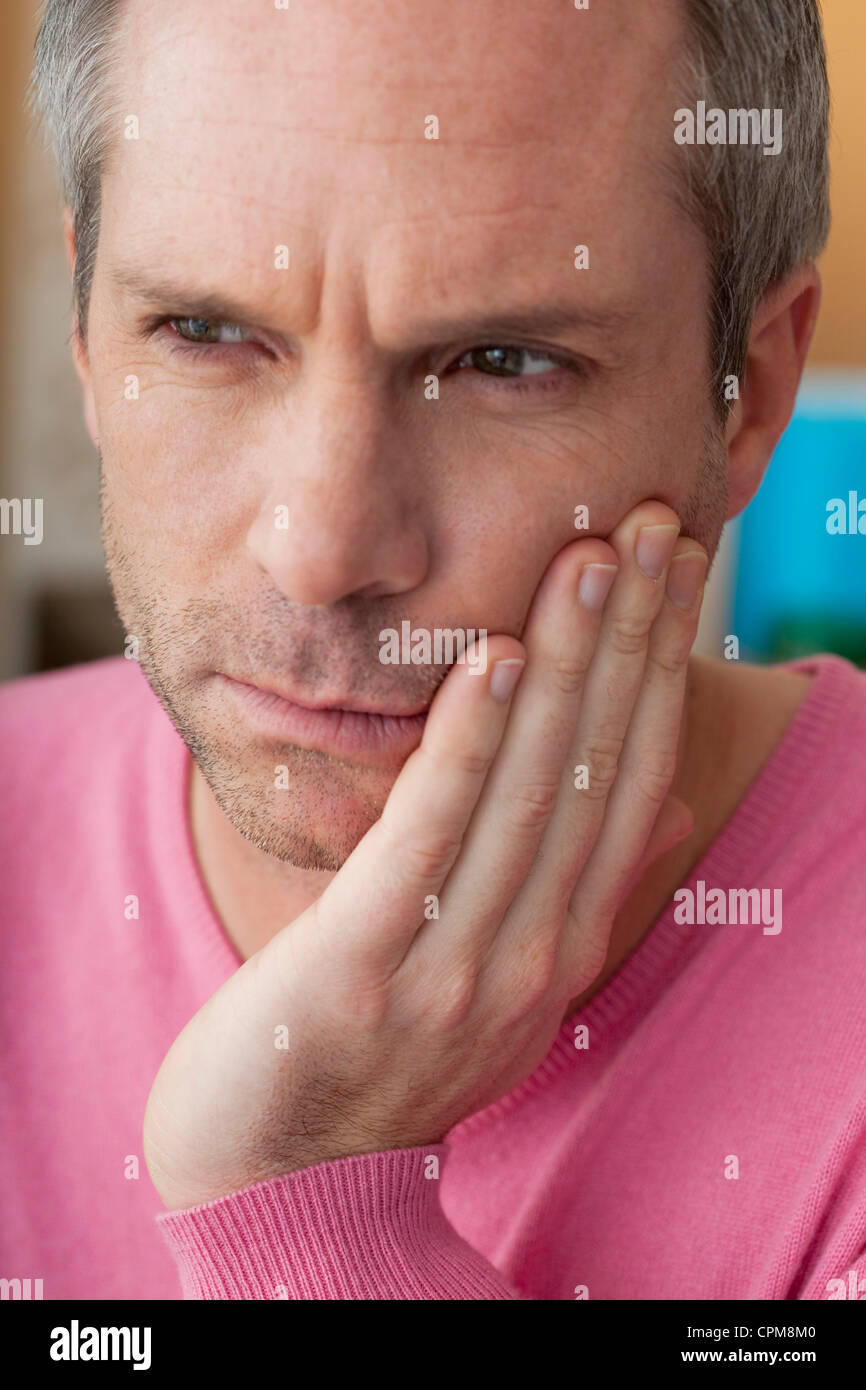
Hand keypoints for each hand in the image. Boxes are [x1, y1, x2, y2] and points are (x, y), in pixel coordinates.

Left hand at [143, 500, 707, 1209]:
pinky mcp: (365, 963)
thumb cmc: (383, 1051)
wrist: (277, 1174)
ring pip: (530, 790)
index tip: (678, 571)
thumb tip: (665, 804)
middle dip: (629, 641)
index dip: (661, 671)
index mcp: (564, 943)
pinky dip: (470, 742)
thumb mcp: (505, 984)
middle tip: (650, 528)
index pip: (632, 780)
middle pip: (596, 769)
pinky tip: (497, 658)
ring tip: (592, 562)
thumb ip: (581, 893)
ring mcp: (456, 965)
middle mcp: (532, 952)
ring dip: (568, 667)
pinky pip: (431, 836)